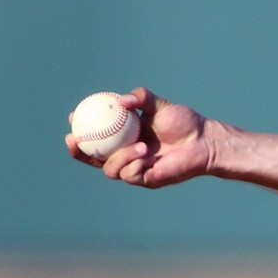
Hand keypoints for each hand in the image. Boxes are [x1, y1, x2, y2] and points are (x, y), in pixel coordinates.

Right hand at [64, 87, 212, 187]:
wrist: (204, 141)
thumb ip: (141, 97)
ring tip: (140, 145)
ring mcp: (134, 168)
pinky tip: (147, 157)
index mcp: (123, 136)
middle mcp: (125, 153)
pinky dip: (134, 165)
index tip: (73, 116)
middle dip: (78, 151)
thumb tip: (121, 100)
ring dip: (119, 157)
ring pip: (110, 169)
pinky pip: (130, 176)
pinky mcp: (147, 180)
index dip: (80, 129)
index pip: (95, 135)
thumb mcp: (159, 104)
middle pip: (92, 157)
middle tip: (74, 139)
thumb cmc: (183, 122)